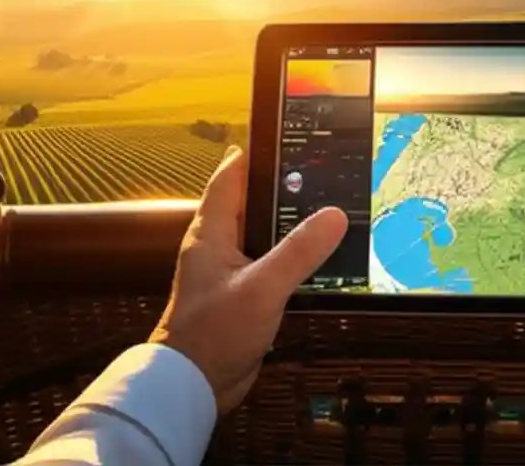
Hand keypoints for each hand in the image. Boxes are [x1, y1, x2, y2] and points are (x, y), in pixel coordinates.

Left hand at [149, 146, 347, 411]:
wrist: (191, 388)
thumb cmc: (213, 334)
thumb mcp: (262, 287)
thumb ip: (299, 252)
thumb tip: (333, 215)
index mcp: (211, 232)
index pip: (231, 176)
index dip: (256, 153)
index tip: (287, 136)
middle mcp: (217, 246)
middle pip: (253, 203)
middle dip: (284, 188)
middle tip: (323, 172)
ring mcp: (230, 271)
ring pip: (265, 235)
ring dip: (292, 226)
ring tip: (330, 210)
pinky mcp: (243, 296)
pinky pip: (271, 265)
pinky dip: (293, 258)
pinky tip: (320, 259)